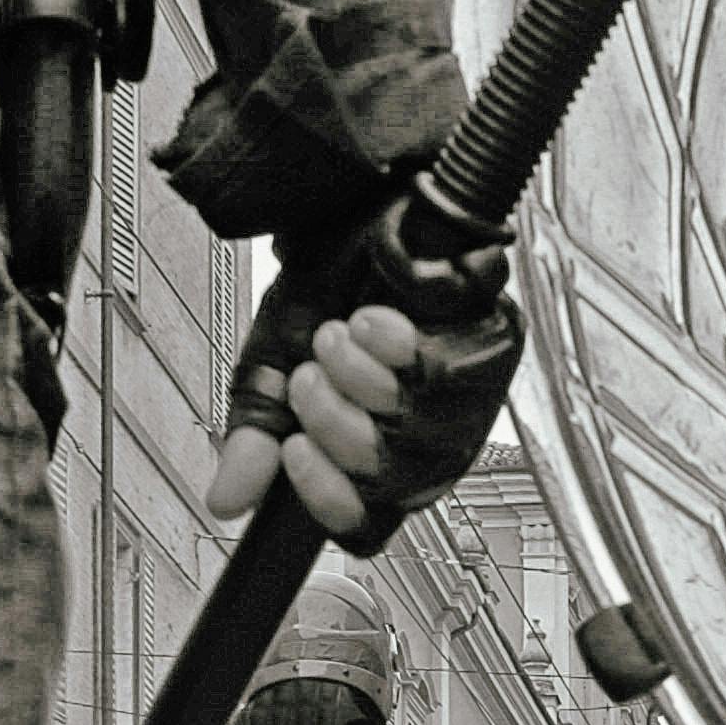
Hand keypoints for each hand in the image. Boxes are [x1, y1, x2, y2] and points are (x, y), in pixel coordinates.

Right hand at [210, 198, 525, 542]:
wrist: (354, 201)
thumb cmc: (333, 283)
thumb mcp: (275, 361)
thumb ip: (257, 431)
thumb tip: (228, 499)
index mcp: (385, 450)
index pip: (373, 523)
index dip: (333, 504)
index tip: (293, 457)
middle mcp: (436, 432)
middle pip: (400, 484)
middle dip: (338, 431)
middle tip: (309, 380)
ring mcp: (476, 390)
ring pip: (427, 435)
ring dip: (364, 385)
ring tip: (338, 339)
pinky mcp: (497, 339)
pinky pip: (450, 374)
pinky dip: (398, 349)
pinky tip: (375, 322)